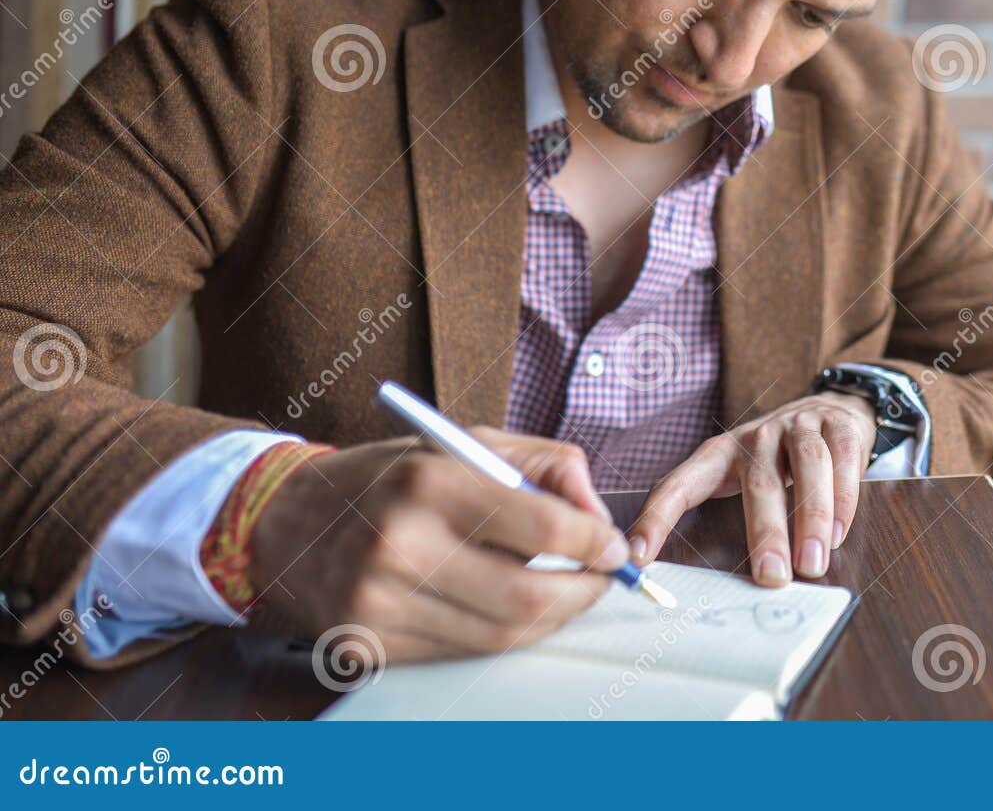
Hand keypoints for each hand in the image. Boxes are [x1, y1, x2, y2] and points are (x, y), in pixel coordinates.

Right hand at [248, 430, 629, 660]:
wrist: (280, 521)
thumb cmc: (386, 476)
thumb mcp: (462, 440)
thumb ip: (544, 463)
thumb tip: (598, 515)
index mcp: (428, 481)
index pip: (542, 528)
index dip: (593, 543)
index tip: (612, 546)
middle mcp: (399, 545)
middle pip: (527, 596)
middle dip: (583, 592)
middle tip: (601, 578)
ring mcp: (378, 604)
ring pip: (500, 635)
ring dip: (549, 618)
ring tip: (564, 593)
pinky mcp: (367, 645)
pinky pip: (461, 652)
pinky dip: (501, 635)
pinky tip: (510, 609)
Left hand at [627, 392, 875, 586]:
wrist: (831, 409)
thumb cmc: (774, 459)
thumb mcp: (735, 474)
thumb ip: (709, 510)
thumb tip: (667, 566)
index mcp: (718, 454)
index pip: (678, 485)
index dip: (656, 519)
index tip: (638, 558)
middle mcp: (756, 436)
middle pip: (759, 481)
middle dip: (765, 532)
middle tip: (770, 577)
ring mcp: (799, 427)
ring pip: (807, 466)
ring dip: (810, 517)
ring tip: (812, 563)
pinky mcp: (838, 426)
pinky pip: (842, 459)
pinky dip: (843, 498)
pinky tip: (838, 533)